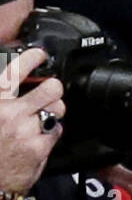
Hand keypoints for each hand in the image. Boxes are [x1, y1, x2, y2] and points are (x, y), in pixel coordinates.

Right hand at [0, 48, 64, 197]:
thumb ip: (6, 100)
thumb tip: (21, 84)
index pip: (14, 72)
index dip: (31, 58)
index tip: (40, 54)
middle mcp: (8, 113)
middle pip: (50, 88)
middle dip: (53, 90)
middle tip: (48, 96)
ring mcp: (24, 129)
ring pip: (57, 108)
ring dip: (53, 113)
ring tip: (39, 123)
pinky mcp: (38, 145)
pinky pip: (57, 130)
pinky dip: (50, 134)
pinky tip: (36, 141)